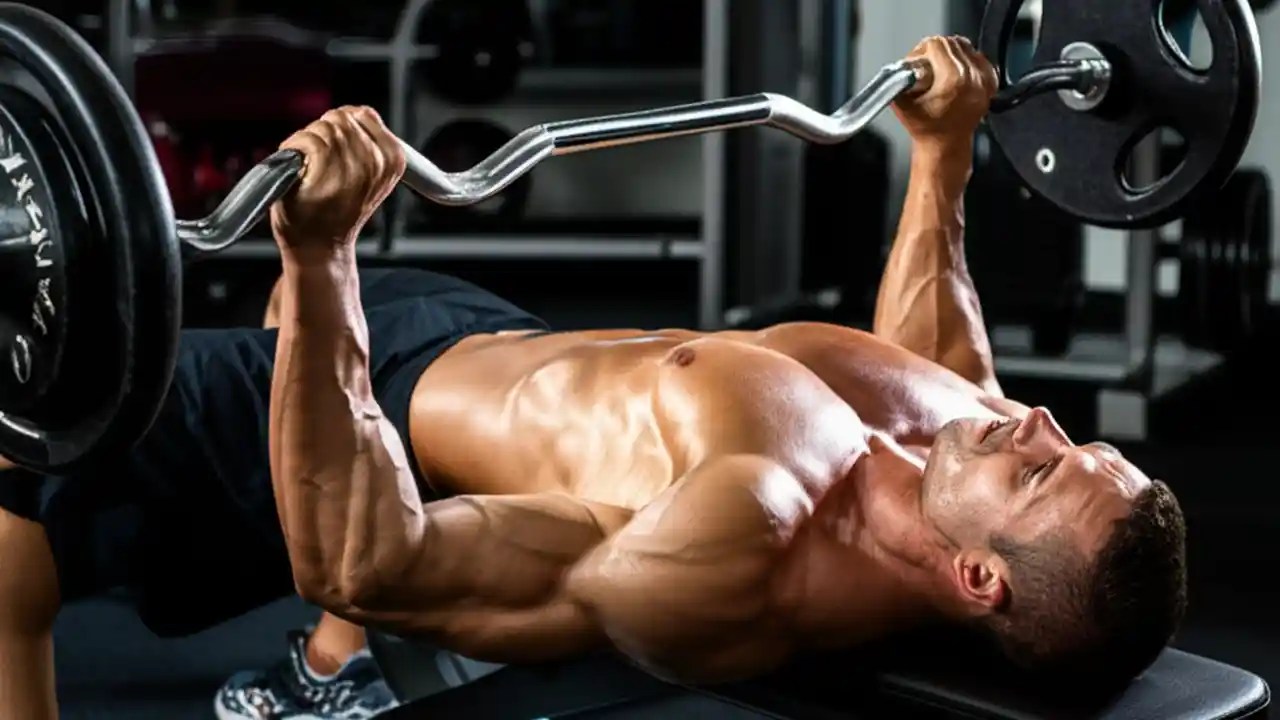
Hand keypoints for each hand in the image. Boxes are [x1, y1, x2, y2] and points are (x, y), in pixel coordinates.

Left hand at [270, 106, 405, 254]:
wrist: (320, 247)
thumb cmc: (338, 212)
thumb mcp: (370, 177)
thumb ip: (368, 145)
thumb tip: (353, 113)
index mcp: (394, 158)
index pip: (364, 113)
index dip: (342, 126)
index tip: (336, 150)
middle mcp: (376, 158)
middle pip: (340, 117)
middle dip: (322, 133)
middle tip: (317, 162)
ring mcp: (351, 162)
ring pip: (321, 127)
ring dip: (306, 143)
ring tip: (307, 169)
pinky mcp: (325, 165)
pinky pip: (305, 139)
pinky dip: (293, 150)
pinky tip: (296, 171)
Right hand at [893, 36, 997, 150]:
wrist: (945, 144)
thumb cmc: (926, 128)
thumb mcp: (902, 103)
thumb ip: (900, 79)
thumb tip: (904, 63)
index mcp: (952, 80)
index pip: (937, 44)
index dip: (921, 51)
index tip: (917, 62)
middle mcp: (972, 78)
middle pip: (952, 42)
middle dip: (936, 51)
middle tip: (927, 66)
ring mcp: (984, 81)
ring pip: (966, 46)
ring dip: (951, 53)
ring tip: (940, 69)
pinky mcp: (991, 83)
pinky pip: (979, 57)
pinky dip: (967, 59)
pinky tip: (957, 72)